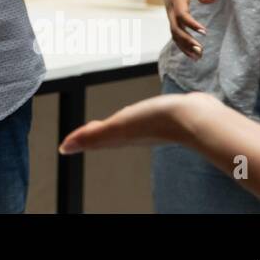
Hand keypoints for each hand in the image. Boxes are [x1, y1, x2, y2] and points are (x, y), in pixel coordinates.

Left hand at [59, 92, 219, 153]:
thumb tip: (64, 147)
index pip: (95, 138)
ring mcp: (151, 125)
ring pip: (128, 126)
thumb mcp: (116, 126)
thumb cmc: (157, 121)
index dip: (81, 138)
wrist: (195, 116)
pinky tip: (145, 112)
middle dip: (96, 132)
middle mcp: (134, 132)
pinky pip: (146, 116)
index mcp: (119, 135)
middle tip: (85, 131)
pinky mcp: (167, 115)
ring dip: (118, 124)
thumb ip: (90, 136)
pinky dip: (139, 115)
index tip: (68, 142)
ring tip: (113, 121)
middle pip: (110, 133)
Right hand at [155, 0, 214, 59]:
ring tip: (198, 57)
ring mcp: (170, 16)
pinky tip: (193, 55)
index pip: (182, 14)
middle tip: (200, 50)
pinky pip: (175, 35)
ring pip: (174, 34)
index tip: (204, 32)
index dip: (192, 24)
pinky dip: (182, 46)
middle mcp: (171, 10)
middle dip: (187, 40)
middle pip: (176, 28)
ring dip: (185, 47)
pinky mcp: (172, 20)